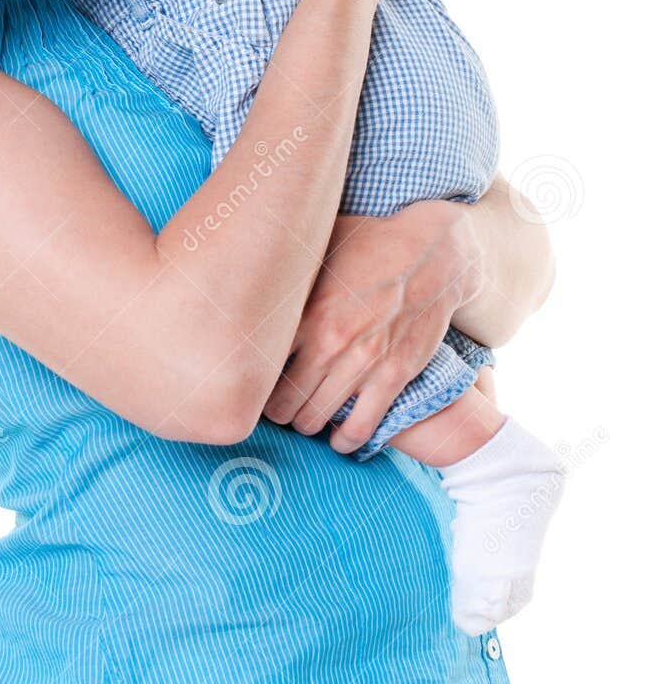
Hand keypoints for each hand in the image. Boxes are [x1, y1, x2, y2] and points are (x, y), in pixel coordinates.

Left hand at [261, 201, 484, 452]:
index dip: (248, 377)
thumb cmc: (373, 242)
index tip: (246, 378)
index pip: (260, 363)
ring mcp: (364, 363)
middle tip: (271, 406)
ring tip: (299, 419)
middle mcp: (332, 343)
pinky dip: (345, 440)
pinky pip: (362, 426)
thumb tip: (249, 265)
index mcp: (308, 310)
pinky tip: (336, 441)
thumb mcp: (321, 246)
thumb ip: (288, 268)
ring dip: (303, 424)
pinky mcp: (394, 376)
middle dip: (273, 409)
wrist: (436, 253)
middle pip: (283, 400)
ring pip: (315, 418)